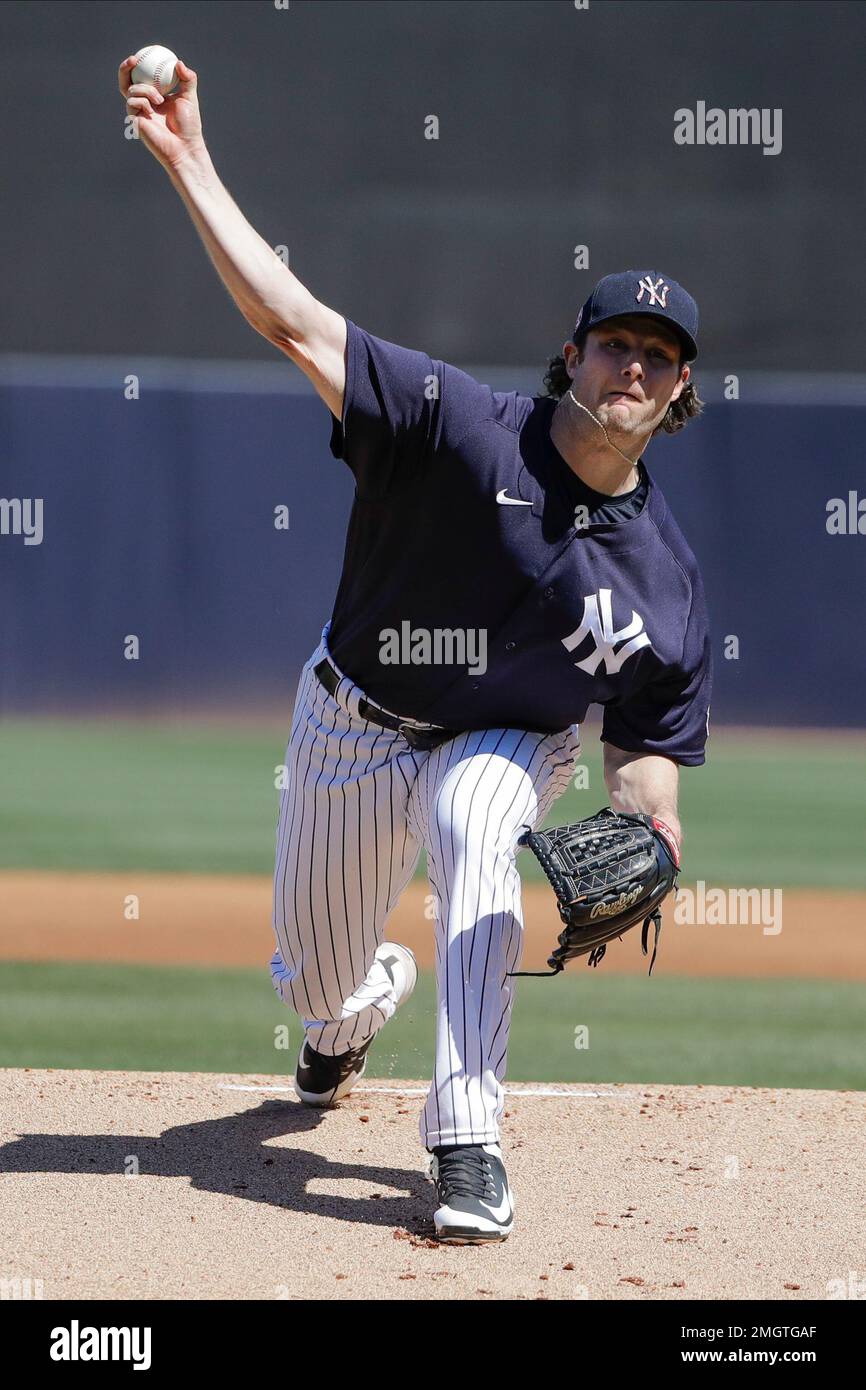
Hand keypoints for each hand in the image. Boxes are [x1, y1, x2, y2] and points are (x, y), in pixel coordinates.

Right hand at [118, 55, 204, 170]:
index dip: (138, 65)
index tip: (142, 54)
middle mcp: (144, 102)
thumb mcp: (190, 97)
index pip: (142, 77)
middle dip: (125, 68)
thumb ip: (188, 79)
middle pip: (126, 81)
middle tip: (133, 60)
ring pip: (131, 89)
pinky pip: (132, 102)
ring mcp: (138, 111)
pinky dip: (142, 100)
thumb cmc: (189, 125)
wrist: (184, 146)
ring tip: (160, 99)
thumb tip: (178, 62)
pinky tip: (152, 108)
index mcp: (155, 95)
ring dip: (145, 89)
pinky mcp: (135, 120)